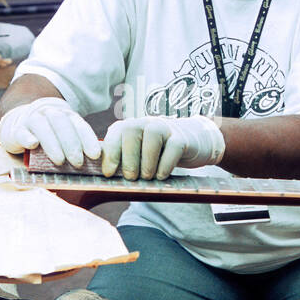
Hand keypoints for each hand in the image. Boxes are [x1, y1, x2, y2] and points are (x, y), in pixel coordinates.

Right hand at [0, 97, 99, 166]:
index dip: (88, 140)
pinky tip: (33, 144)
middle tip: (78, 162)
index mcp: (66, 116)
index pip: (79, 125)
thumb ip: (77, 149)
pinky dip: (27, 137)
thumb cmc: (49, 139)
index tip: (95, 156)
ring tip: (59, 161)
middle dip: (72, 143)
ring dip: (52, 143)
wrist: (21, 126)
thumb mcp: (64, 141)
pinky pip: (22, 132)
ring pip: (42, 126)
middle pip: (62, 123)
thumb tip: (95, 166)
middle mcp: (50, 114)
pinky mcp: (17, 130)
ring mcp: (32, 120)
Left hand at [101, 116, 225, 179]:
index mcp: (132, 126)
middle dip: (128, 156)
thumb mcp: (139, 154)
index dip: (110, 152)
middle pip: (131, 130)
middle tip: (130, 177)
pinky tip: (161, 176)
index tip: (108, 172)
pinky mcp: (183, 138)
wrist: (193, 142)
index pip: (116, 132)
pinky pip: (173, 147)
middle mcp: (147, 123)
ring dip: (147, 160)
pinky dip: (165, 164)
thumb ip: (123, 159)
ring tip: (146, 177)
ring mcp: (166, 128)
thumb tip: (106, 174)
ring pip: (152, 136)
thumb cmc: (159, 152)